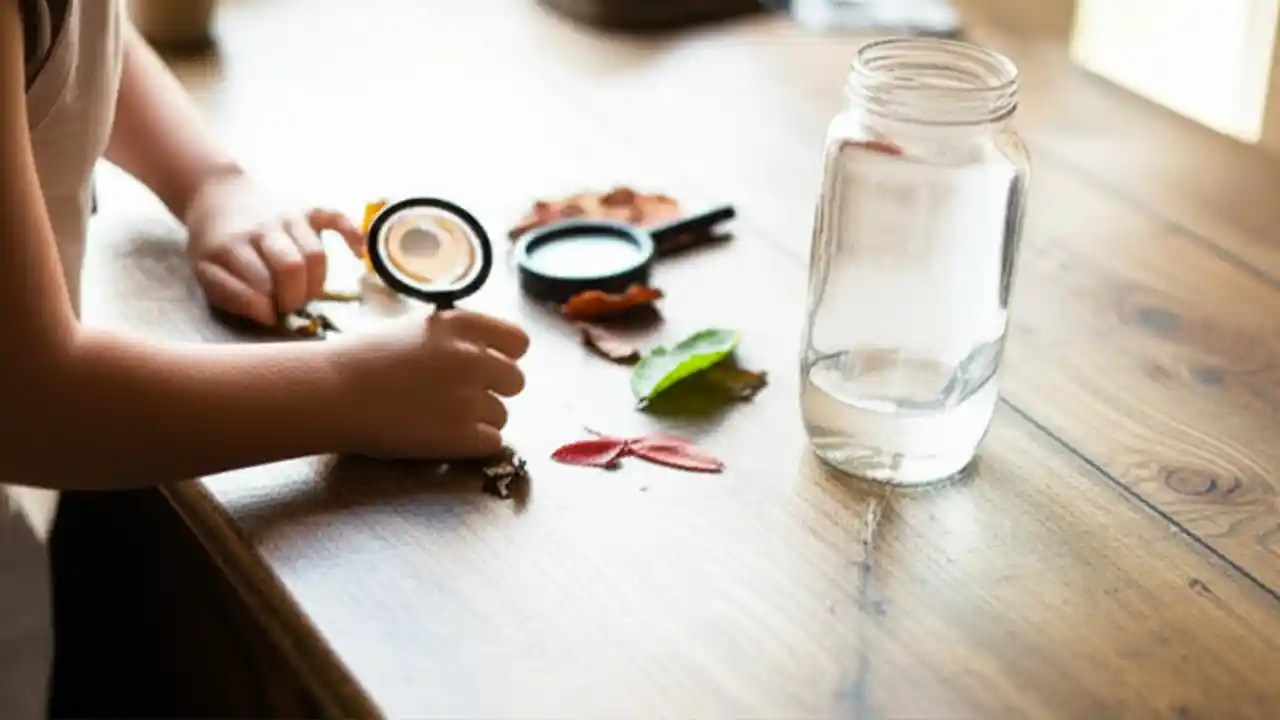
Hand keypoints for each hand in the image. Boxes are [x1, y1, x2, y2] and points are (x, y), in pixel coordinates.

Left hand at [183, 172, 363, 324]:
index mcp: (232, 244)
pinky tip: (357, 256)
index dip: (271, 306)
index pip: (262, 283)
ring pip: (316, 253)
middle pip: (292, 267)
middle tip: (289, 306)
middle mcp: (263, 227)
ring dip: (316, 283)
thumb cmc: (213, 243)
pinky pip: (336, 217)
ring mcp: (289, 215)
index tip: (270, 314)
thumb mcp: (205, 271)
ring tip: (305, 293)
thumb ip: (231, 295)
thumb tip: (267, 315)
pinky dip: (352, 235)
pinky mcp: (308, 208)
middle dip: (295, 297)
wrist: (219, 195)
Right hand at [335, 310, 530, 458]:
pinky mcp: (462, 435)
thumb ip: (456, 337)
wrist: (331, 393)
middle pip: (516, 381)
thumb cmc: (364, 359)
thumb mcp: (418, 328)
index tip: (488, 368)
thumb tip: (487, 354)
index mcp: (463, 325)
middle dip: (492, 390)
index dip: (505, 357)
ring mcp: (469, 397)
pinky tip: (444, 437)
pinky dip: (473, 444)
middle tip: (458, 398)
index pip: (519, 342)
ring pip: (503, 414)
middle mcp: (473, 357)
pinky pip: (492, 442)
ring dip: (479, 419)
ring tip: (440, 417)